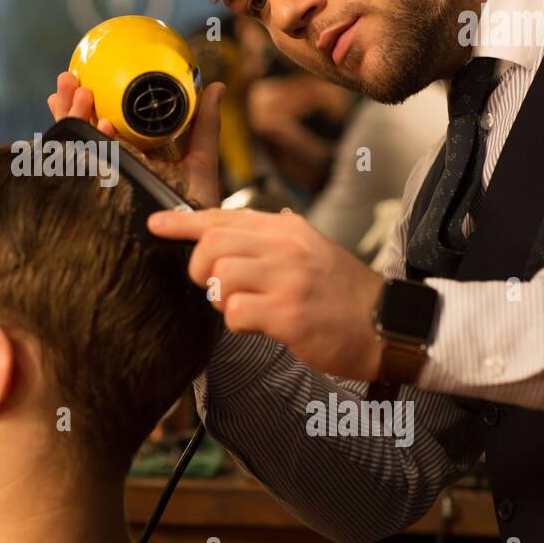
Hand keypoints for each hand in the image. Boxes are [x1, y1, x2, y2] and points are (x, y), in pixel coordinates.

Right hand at [47, 71, 225, 207]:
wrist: (188, 244)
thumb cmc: (195, 209)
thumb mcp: (200, 160)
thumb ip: (205, 124)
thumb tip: (215, 86)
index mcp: (127, 156)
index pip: (98, 123)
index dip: (85, 101)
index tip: (82, 78)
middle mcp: (109, 169)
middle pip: (79, 132)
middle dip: (70, 104)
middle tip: (69, 78)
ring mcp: (100, 184)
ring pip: (75, 147)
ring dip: (72, 117)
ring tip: (81, 93)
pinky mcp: (97, 199)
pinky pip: (81, 170)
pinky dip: (84, 147)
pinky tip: (99, 127)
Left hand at [147, 207, 385, 381]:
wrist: (387, 325)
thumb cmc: (339, 294)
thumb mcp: (305, 252)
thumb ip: (264, 244)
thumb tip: (215, 242)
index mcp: (286, 229)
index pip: (222, 217)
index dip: (182, 222)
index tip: (155, 224)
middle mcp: (286, 247)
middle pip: (212, 245)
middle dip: (202, 270)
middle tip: (217, 287)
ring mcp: (288, 278)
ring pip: (220, 278)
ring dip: (223, 299)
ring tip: (249, 307)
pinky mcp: (288, 313)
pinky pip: (235, 313)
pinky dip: (239, 324)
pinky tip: (263, 325)